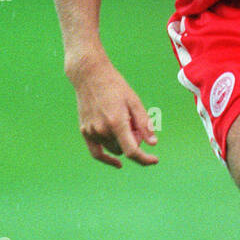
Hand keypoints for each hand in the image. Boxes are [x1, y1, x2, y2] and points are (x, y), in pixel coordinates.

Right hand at [68, 52, 158, 168]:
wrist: (90, 75)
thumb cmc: (115, 86)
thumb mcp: (134, 101)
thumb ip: (144, 123)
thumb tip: (153, 143)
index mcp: (116, 122)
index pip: (132, 151)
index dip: (145, 159)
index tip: (155, 160)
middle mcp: (102, 130)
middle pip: (124, 149)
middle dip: (134, 141)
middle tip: (134, 123)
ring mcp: (91, 131)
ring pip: (113, 149)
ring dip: (121, 142)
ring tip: (123, 121)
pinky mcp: (84, 131)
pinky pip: (96, 153)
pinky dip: (107, 158)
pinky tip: (117, 164)